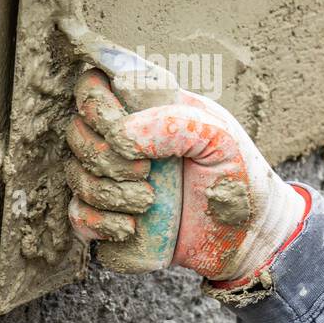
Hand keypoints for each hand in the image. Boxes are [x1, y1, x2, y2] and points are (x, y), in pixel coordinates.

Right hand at [65, 70, 307, 282]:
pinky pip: (78, 216)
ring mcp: (112, 179)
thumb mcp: (220, 138)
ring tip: (148, 202)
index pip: (94, 87)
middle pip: (76, 133)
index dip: (93, 104)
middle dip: (102, 157)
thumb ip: (173, 123)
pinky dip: (98, 222)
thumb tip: (119, 136)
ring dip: (106, 192)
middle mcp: (122, 141)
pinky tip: (130, 227)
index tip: (116, 127)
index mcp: (147, 110)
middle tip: (145, 173)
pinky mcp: (108, 216)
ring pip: (76, 176)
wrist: (247, 236)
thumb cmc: (239, 177)